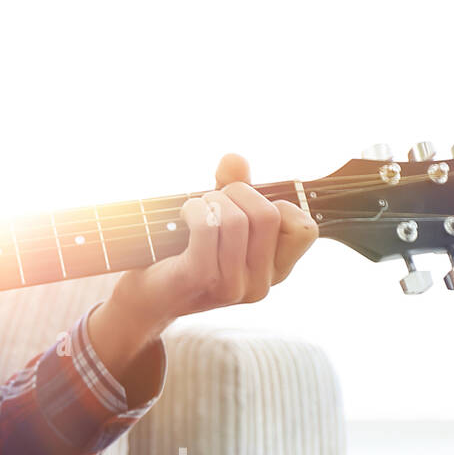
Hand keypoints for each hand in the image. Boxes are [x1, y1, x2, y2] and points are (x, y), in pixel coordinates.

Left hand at [114, 152, 319, 332]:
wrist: (149, 295)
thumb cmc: (189, 252)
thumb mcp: (221, 218)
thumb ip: (236, 187)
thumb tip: (234, 159)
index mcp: (276, 271)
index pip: (305, 229)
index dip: (278, 204)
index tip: (248, 204)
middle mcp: (261, 285)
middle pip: (268, 215)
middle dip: (238, 191)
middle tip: (214, 197)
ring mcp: (232, 286)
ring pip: (236, 219)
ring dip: (212, 199)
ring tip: (197, 206)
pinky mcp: (200, 279)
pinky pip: (208, 227)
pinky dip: (194, 208)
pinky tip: (185, 213)